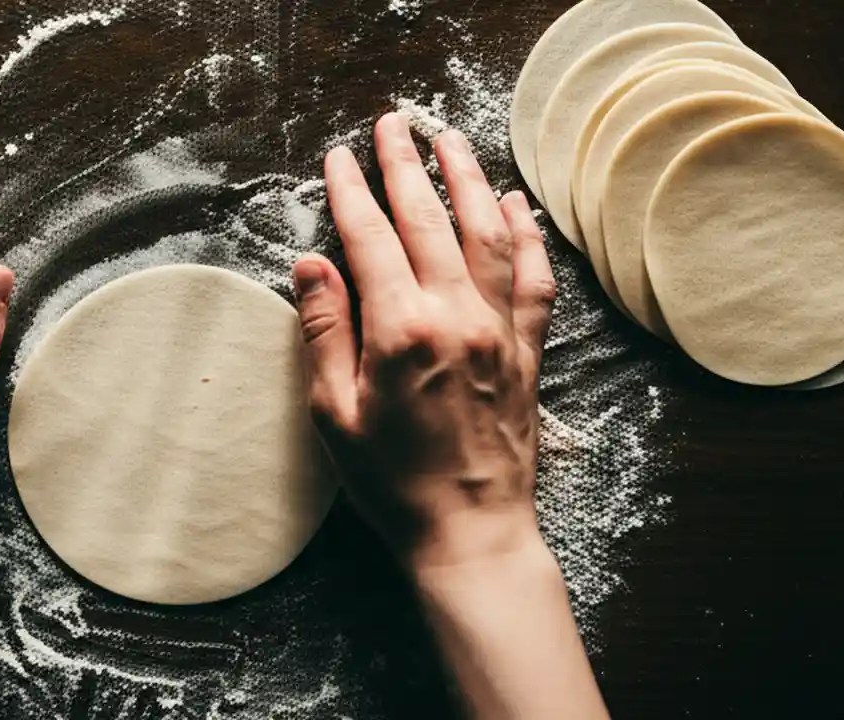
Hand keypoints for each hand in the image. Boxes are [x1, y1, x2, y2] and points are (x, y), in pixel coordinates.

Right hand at [292, 113, 555, 571]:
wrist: (470, 533)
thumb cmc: (393, 484)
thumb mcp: (335, 414)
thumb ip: (324, 331)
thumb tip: (311, 264)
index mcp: (401, 330)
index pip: (370, 240)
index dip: (350, 193)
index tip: (337, 158)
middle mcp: (456, 316)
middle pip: (428, 220)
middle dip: (404, 166)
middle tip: (390, 124)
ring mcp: (498, 329)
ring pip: (486, 233)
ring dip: (465, 179)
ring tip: (447, 139)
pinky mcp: (526, 349)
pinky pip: (532, 277)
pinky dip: (524, 235)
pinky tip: (514, 205)